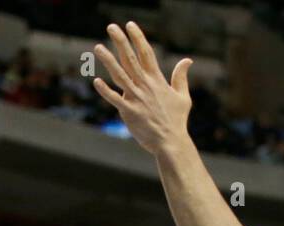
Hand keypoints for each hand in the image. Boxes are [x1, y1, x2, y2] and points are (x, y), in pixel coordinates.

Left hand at [92, 22, 192, 157]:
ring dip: (108, 61)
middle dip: (121, 42)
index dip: (138, 38)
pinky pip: (115, 99)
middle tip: (111, 27)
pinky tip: (96, 81)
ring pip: (119, 75)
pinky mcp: (129, 112)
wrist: (171, 142)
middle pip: (130, 59)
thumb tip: (187, 60)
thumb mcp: (183, 96)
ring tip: (97, 47)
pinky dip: (105, 91)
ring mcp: (136, 98)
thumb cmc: (176, 120)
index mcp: (157, 80)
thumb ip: (181, 77)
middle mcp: (145, 86)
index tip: (130, 25)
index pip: (146, 53)